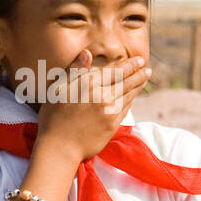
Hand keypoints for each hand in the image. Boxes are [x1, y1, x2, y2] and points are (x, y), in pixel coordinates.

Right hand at [35, 49, 151, 163]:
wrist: (59, 147)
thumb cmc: (53, 117)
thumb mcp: (58, 89)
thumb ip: (74, 70)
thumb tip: (87, 53)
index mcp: (88, 84)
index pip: (115, 71)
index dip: (129, 65)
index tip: (140, 60)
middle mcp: (102, 96)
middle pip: (126, 82)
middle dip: (138, 74)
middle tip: (147, 68)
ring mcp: (109, 111)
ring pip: (128, 94)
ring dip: (138, 85)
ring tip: (145, 78)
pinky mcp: (113, 125)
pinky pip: (125, 108)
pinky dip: (131, 100)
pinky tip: (133, 95)